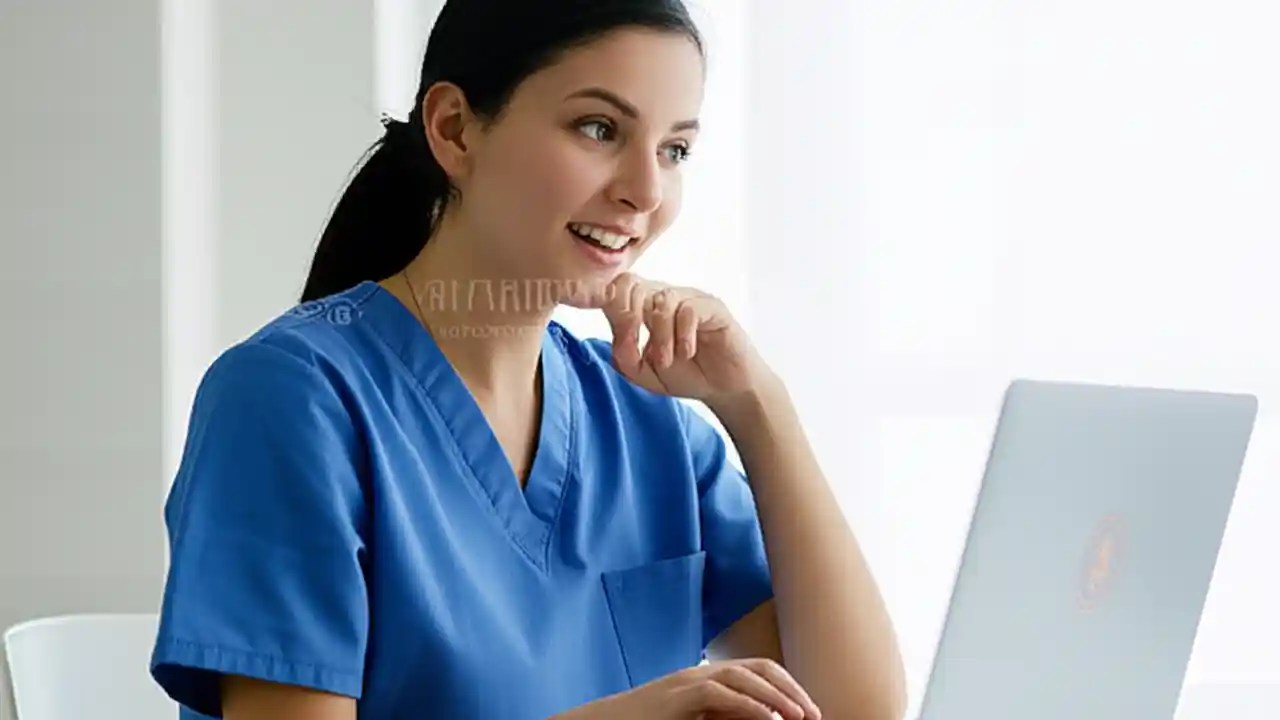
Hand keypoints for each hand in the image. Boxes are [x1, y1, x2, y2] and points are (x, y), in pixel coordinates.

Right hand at [550, 659, 821, 719]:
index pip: (758, 670)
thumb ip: (726, 719)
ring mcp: (688, 682)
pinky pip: (721, 695)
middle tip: (814, 714)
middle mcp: (701, 672)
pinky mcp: (678, 697)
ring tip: (801, 716)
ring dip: (778, 696)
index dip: (787, 685)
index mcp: (708, 677)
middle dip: (791, 688)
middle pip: (757, 668)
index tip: (809, 711)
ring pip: (743, 677)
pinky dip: (750, 706)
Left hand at [584, 273, 772, 406]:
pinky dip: (683, 336)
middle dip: (631, 321)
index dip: (612, 309)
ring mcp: (690, 298)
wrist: (723, 388)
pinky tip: (688, 353)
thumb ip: (624, 357)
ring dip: (660, 336)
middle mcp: (666, 297)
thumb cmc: (685, 374)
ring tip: (667, 361)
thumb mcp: (644, 374)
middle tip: (641, 352)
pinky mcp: (713, 307)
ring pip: (662, 300)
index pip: (619, 286)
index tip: (624, 342)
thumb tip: (619, 336)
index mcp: (645, 307)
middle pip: (634, 284)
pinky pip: (689, 310)